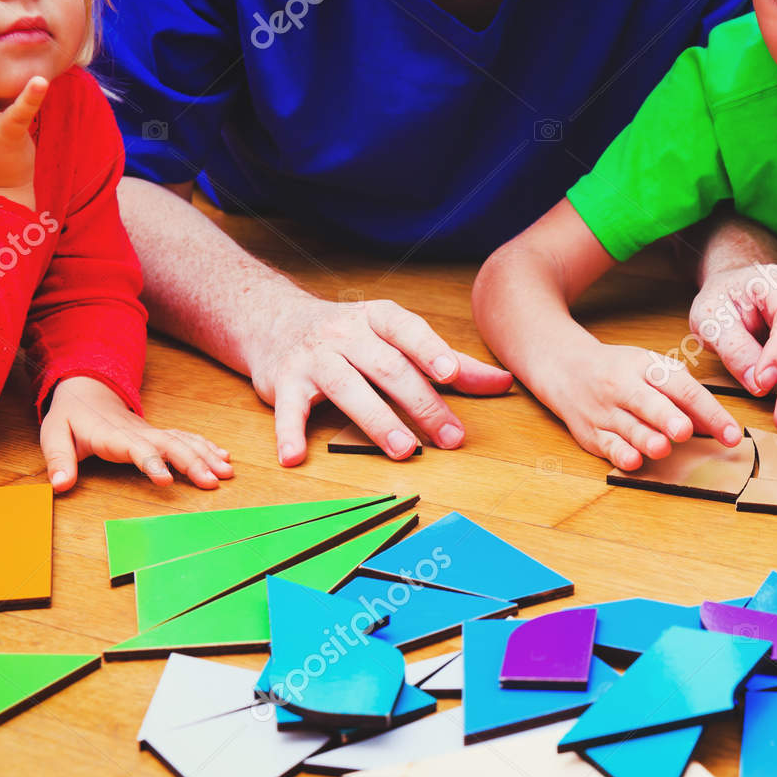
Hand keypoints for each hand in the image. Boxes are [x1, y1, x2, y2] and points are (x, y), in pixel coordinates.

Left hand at [40, 376, 234, 491]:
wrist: (87, 390)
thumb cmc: (71, 417)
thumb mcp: (54, 435)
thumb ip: (58, 460)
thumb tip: (60, 485)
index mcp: (114, 435)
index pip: (137, 449)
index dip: (152, 463)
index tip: (167, 480)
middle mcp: (139, 432)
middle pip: (171, 445)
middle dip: (193, 462)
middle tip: (213, 481)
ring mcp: (152, 432)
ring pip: (184, 441)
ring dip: (206, 456)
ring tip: (226, 473)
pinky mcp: (158, 434)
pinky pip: (187, 438)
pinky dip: (207, 447)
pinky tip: (224, 457)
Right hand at [246, 294, 513, 465]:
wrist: (273, 321)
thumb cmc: (349, 335)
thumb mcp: (396, 338)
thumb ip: (449, 362)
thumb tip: (503, 381)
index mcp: (378, 319)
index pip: (407, 331)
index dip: (429, 350)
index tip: (450, 374)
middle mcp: (345, 333)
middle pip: (387, 367)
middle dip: (421, 403)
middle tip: (449, 437)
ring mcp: (313, 357)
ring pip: (346, 386)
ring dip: (375, 419)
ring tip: (402, 449)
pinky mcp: (282, 382)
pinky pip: (287, 408)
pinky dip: (290, 432)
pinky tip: (295, 457)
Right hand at [541, 338, 740, 471]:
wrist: (566, 368)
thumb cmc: (620, 371)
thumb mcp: (652, 370)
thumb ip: (684, 398)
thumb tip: (717, 427)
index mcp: (646, 367)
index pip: (683, 388)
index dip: (710, 412)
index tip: (731, 434)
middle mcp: (624, 387)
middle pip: (648, 403)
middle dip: (667, 417)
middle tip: (684, 430)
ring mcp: (606, 411)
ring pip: (628, 427)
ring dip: (646, 439)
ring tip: (663, 448)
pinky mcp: (591, 433)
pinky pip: (607, 445)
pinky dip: (620, 453)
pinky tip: (633, 460)